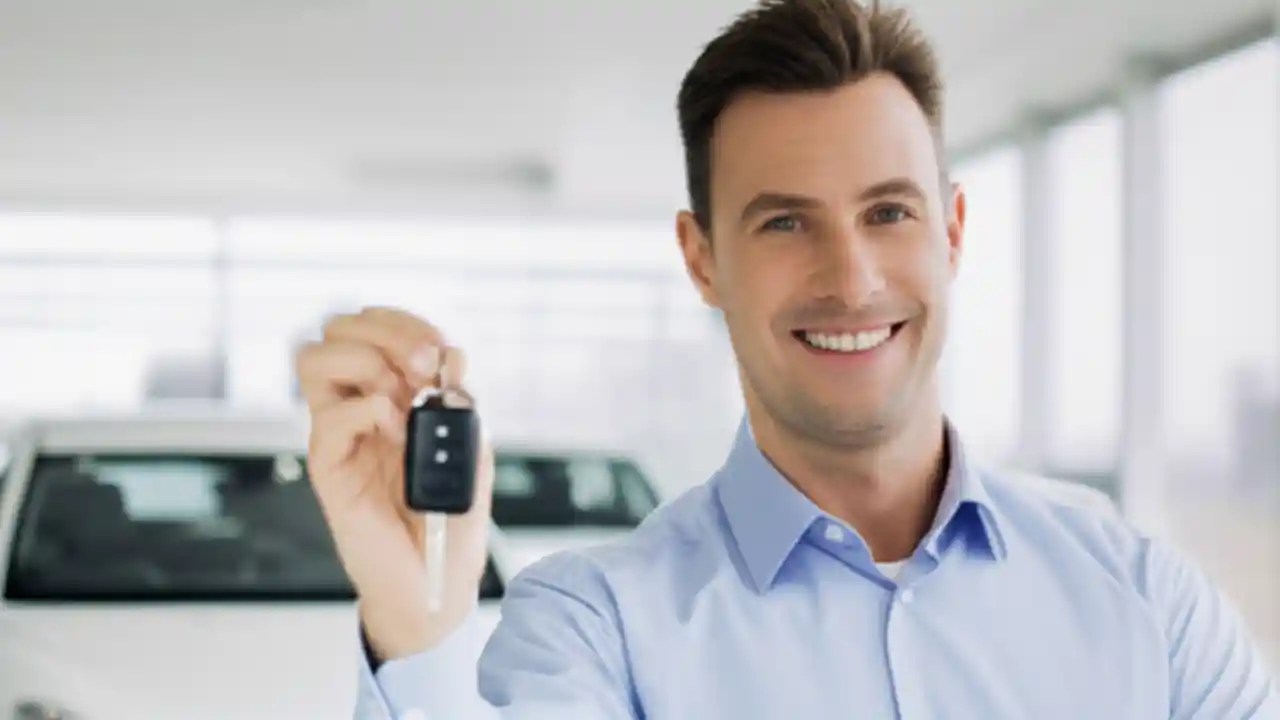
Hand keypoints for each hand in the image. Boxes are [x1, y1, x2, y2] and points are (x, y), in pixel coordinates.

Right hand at [296, 306, 493, 660]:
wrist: (436, 579)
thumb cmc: (450, 516)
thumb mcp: (470, 447)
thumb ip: (459, 399)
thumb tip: (451, 355)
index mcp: (390, 391)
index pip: (374, 324)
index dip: (406, 323)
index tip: (440, 353)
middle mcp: (357, 403)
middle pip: (338, 328)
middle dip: (387, 334)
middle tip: (423, 369)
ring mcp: (339, 432)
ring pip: (314, 358)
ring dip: (367, 364)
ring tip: (402, 400)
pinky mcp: (328, 466)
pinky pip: (330, 416)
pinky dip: (370, 413)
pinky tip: (397, 437)